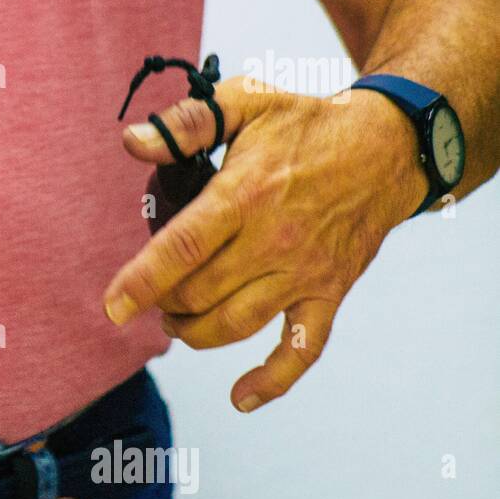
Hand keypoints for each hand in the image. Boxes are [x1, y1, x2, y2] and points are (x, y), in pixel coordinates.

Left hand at [103, 77, 427, 410]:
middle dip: (164, 302)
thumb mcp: (248, 101)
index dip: (141, 280)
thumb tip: (131, 142)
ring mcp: (304, 273)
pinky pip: (302, 349)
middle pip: (200, 293)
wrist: (388, 148)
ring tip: (176, 321)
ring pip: (236, 324)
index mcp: (246, 195)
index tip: (111, 307)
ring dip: (194, 333)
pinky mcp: (329, 292)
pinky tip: (240, 397)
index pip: (182, 247)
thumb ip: (187, 122)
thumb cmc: (306, 124)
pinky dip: (272, 380)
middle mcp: (274, 241)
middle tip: (153, 294)